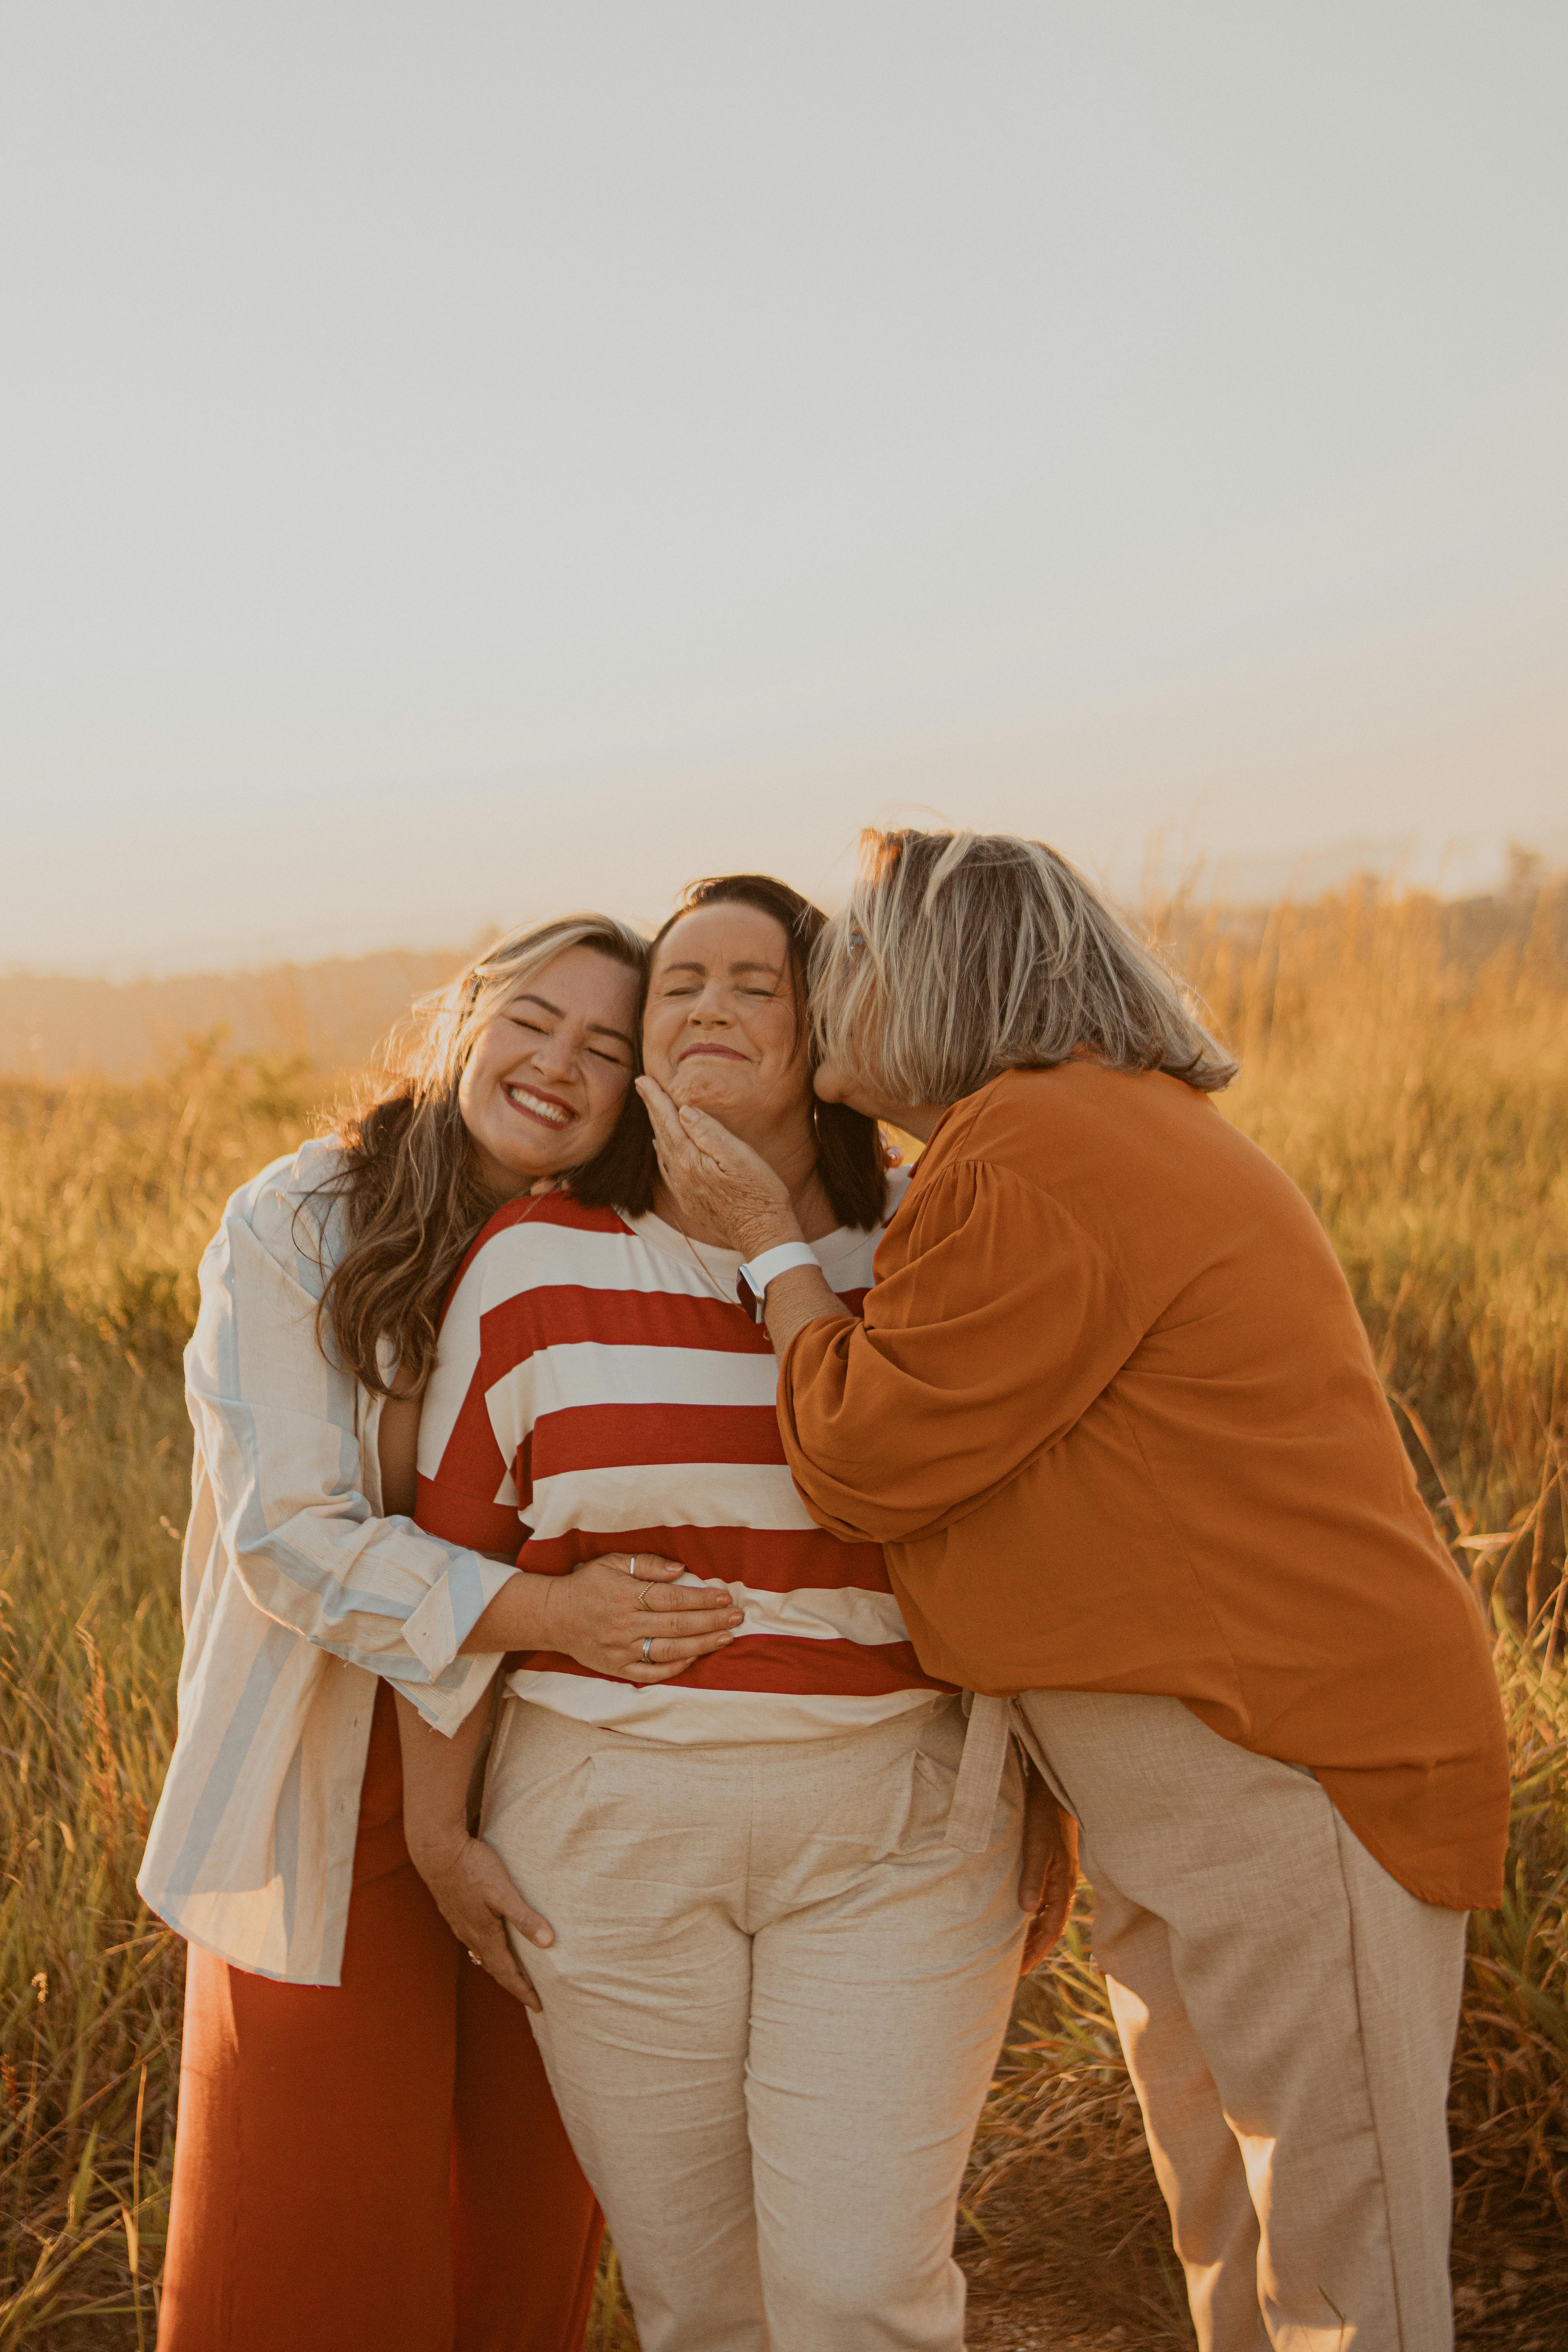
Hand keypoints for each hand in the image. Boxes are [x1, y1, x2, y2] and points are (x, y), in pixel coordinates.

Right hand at [408, 1822, 552, 2008]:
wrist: (438, 1852)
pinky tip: (488, 1942)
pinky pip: (472, 1940)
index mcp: (485, 1935)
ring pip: (481, 1955)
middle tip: (530, 1995)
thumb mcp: (504, 1892)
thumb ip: (525, 1917)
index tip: (538, 2006)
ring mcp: (460, 1923)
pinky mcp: (455, 1911)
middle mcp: (470, 1935)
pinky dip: (486, 1951)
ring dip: (498, 1967)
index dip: (523, 1990)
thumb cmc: (473, 1869)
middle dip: (512, 1983)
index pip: (507, 1973)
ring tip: (511, 1973)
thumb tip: (548, 1942)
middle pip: (494, 1968)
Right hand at [542, 1551, 744, 1682]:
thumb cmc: (588, 1584)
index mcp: (625, 1595)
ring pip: (668, 1650)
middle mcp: (625, 1624)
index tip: (725, 1596)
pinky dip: (674, 1667)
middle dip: (710, 1621)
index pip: (672, 1598)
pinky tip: (694, 1657)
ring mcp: (621, 1649)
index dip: (701, 1599)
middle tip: (736, 1617)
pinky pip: (650, 1673)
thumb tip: (681, 1570)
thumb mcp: (613, 1562)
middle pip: (676, 1625)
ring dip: (701, 1645)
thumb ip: (648, 1564)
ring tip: (726, 1638)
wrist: (554, 1616)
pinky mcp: (616, 1668)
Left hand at [636, 1077, 798, 1259]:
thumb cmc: (759, 1192)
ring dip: (656, 1128)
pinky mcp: (690, 1201)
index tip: (643, 1079)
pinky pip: (668, 1171)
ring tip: (651, 1108)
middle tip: (641, 1085)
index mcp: (691, 1161)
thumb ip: (710, 1134)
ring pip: (663, 1152)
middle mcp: (680, 1176)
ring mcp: (683, 1191)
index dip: (656, 1099)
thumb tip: (684, 1112)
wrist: (763, 1234)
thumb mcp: (740, 1157)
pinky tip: (662, 1147)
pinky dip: (663, 1153)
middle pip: (661, 1134)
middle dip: (652, 1108)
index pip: (668, 1121)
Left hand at [1018, 1766, 1078, 1973]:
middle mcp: (1063, 1884)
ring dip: (1033, 1933)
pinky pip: (1045, 1899)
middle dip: (1034, 1949)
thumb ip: (1033, 1877)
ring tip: (1015, 1950)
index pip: (1050, 1929)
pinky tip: (1021, 1915)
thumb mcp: (1036, 1846)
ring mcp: (1059, 1874)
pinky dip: (1033, 1914)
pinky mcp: (1052, 1864)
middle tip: (1014, 1970)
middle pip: (1050, 1926)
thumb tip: (1028, 1911)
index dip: (1035, 1951)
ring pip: (1047, 1914)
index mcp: (1063, 1884)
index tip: (1019, 1971)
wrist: (1052, 1789)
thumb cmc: (1043, 1816)